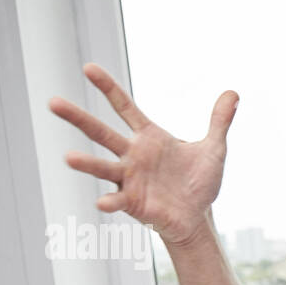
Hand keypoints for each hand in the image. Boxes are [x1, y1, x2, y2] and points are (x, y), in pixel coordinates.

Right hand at [48, 63, 238, 244]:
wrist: (197, 216)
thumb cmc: (199, 182)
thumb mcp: (213, 149)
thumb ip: (219, 121)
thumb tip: (234, 93)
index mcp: (149, 137)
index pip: (124, 106)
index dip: (108, 88)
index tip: (89, 68)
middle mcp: (132, 155)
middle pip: (100, 132)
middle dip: (77, 118)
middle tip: (52, 102)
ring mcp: (129, 179)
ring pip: (103, 167)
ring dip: (86, 163)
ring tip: (68, 157)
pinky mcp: (133, 202)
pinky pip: (117, 200)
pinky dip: (110, 201)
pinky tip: (102, 202)